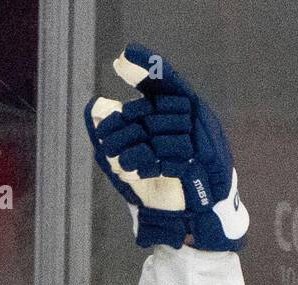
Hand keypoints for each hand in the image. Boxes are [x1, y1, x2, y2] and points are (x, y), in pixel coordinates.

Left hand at [84, 42, 247, 250]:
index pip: (164, 80)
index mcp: (182, 108)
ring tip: (119, 163)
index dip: (145, 67)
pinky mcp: (203, 165)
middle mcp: (196, 118)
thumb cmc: (161, 176)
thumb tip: (95, 106)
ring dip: (134, 150)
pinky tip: (137, 173)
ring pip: (161, 135)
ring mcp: (202, 141)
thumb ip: (118, 130)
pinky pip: (172, 159)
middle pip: (153, 112)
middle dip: (124, 127)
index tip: (122, 58)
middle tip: (103, 141)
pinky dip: (150, 165)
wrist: (189, 212)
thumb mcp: (135, 152)